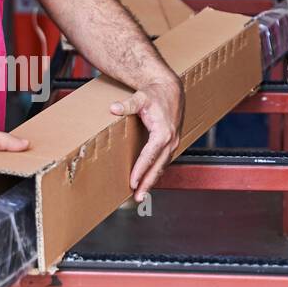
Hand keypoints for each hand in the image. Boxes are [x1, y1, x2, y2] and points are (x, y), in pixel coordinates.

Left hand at [109, 60, 184, 199]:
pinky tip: (148, 180)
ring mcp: (173, 143)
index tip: (132, 182)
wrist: (170, 88)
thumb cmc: (155, 94)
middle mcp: (171, 140)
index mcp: (163, 133)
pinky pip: (163, 161)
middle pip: (158, 167)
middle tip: (137, 197)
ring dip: (152, 181)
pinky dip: (155, 172)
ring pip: (162, 166)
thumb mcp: (141, 97)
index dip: (140, 170)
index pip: (150, 156)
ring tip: (141, 194)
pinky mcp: (171, 143)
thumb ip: (127, 105)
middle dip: (148, 183)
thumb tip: (114, 108)